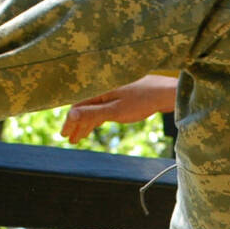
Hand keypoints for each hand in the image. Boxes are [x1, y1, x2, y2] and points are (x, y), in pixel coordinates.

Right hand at [61, 74, 177, 141]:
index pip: (77, 106)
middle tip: (70, 139)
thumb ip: (92, 114)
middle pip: (84, 107)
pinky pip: (103, 107)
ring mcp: (112, 92)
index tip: (64, 135)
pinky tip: (94, 126)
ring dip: (86, 123)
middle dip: (77, 124)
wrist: (165, 92)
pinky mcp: (120, 95)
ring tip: (80, 138)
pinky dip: (97, 118)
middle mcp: (103, 89)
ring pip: (94, 108)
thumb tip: (70, 115)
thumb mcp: (115, 111)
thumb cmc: (141, 101)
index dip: (70, 122)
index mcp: (99, 90)